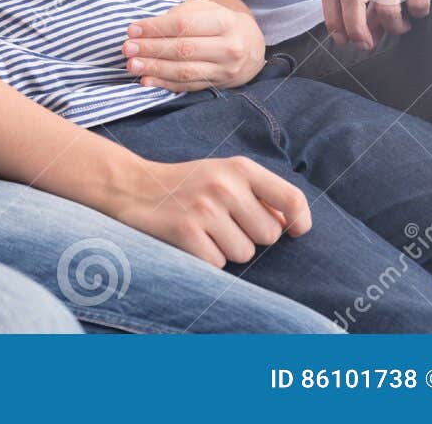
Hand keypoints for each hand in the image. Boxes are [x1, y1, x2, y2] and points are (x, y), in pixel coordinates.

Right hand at [100, 153, 310, 267]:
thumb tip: (290, 222)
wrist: (132, 186)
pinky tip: (190, 241)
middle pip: (269, 235)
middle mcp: (225, 186)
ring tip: (205, 230)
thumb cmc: (187, 185)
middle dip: (251, 236)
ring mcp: (205, 209)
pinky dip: (206, 259)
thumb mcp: (223, 175)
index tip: (295, 231)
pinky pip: (218, 263)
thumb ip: (258, 194)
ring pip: (245, 253)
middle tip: (224, 223)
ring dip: (227, 250)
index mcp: (240, 168)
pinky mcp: (186, 232)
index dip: (300, 221)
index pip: (291, 199)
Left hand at [121, 0, 266, 90]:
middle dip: (151, 49)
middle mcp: (229, 47)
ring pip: (185, 71)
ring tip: (131, 65)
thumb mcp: (206, 8)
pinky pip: (187, 86)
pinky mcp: (217, 85)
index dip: (156, 27)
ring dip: (155, 69)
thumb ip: (181, 13)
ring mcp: (225, 70)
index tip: (132, 29)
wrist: (251, 45)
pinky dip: (164, 84)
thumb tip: (149, 27)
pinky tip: (146, 80)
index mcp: (225, 22)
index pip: (185, 25)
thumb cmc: (220, 22)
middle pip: (183, 49)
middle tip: (127, 48)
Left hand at [320, 0, 431, 50]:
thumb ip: (370, 4)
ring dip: (393, 26)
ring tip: (403, 27)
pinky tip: (420, 10)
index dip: (333, 18)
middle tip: (366, 46)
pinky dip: (418, 14)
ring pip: (385, 3)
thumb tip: (361, 37)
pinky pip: (417, 2)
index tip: (342, 40)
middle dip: (355, 28)